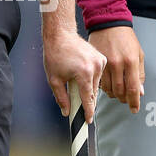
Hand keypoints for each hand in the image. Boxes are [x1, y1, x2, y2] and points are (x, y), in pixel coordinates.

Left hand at [40, 0, 106, 121]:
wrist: (60, 34)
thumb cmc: (55, 55)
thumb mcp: (54, 80)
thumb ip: (61, 98)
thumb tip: (66, 112)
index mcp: (84, 73)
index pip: (88, 98)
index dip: (88, 112)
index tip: (88, 120)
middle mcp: (95, 67)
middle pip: (93, 93)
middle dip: (86, 100)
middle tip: (79, 106)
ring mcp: (100, 61)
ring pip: (97, 84)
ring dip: (89, 89)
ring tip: (76, 83)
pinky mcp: (102, 57)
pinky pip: (99, 75)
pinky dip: (92, 78)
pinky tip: (82, 74)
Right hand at [89, 26, 144, 112]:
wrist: (109, 23)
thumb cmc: (126, 38)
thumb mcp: (138, 54)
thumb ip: (139, 74)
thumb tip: (139, 92)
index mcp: (130, 61)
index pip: (133, 88)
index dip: (134, 102)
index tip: (134, 109)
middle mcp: (117, 63)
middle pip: (119, 91)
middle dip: (123, 99)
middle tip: (126, 101)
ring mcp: (105, 64)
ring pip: (108, 88)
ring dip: (114, 95)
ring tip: (118, 93)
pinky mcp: (97, 63)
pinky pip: (100, 82)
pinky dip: (106, 88)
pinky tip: (109, 86)